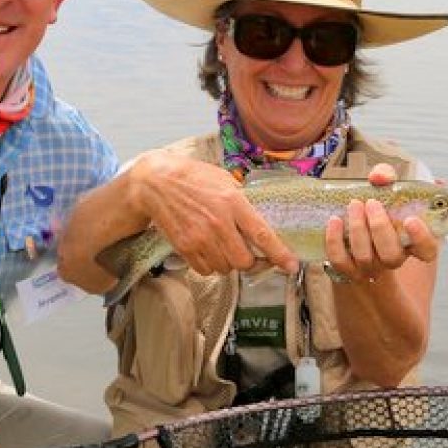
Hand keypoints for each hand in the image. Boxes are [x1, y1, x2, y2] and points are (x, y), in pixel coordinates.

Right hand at [130, 152, 297, 275]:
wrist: (155, 183)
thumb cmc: (192, 178)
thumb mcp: (223, 179)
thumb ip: (243, 199)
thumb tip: (263, 217)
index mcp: (233, 201)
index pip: (262, 235)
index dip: (279, 254)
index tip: (292, 266)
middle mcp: (218, 223)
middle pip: (244, 261)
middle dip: (250, 261)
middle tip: (249, 255)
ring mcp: (199, 237)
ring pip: (225, 268)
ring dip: (228, 263)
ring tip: (223, 246)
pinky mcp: (184, 247)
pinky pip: (205, 269)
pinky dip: (210, 265)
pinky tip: (208, 249)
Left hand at [323, 164, 438, 281]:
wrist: (355, 225)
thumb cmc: (379, 206)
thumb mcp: (386, 187)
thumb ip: (386, 177)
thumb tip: (379, 176)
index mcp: (413, 242)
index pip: (427, 251)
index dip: (422, 239)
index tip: (411, 219)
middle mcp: (393, 258)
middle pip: (392, 255)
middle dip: (380, 228)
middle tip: (372, 203)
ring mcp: (370, 267)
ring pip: (365, 257)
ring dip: (358, 230)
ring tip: (354, 205)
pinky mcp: (347, 269)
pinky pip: (340, 261)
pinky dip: (335, 240)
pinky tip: (334, 220)